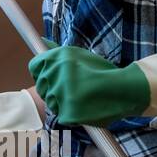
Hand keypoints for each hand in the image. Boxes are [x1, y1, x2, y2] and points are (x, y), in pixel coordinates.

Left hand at [27, 45, 147, 125]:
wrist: (122, 89)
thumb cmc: (101, 71)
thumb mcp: (78, 54)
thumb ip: (56, 50)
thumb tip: (41, 40)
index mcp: (55, 58)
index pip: (34, 66)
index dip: (43, 72)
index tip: (54, 77)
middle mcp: (54, 74)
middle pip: (41, 85)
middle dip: (53, 88)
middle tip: (74, 88)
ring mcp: (59, 94)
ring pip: (51, 102)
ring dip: (62, 102)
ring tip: (82, 97)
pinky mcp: (66, 112)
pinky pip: (62, 116)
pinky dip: (72, 115)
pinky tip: (85, 108)